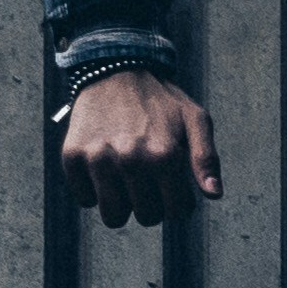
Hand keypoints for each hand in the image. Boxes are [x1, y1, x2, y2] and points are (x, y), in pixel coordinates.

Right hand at [58, 66, 221, 226]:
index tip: (171, 183)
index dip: (177, 201)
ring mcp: (98, 159)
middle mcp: (130, 159)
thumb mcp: (195, 120)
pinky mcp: (72, 156)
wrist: (115, 70)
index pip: (177, 211)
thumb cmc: (160, 100)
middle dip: (151, 203)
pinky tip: (102, 167)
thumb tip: (214, 194)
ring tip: (125, 176)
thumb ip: (206, 158)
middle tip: (147, 177)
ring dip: (121, 203)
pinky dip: (93, 190)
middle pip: (146, 217)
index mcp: (164, 155)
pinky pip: (84, 200)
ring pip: (113, 217)